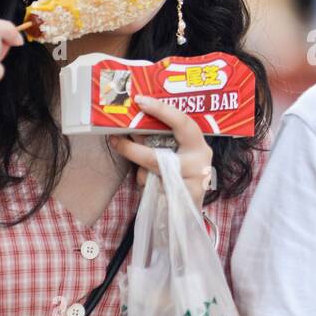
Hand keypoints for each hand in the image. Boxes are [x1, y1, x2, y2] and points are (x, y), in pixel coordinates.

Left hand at [109, 95, 213, 211]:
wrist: (189, 214)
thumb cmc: (181, 178)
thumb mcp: (173, 156)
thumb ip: (157, 142)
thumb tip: (133, 126)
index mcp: (198, 146)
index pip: (182, 123)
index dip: (162, 111)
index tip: (140, 100)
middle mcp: (199, 163)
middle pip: (155, 157)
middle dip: (132, 150)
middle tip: (115, 140)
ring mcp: (191, 184)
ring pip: (150, 176)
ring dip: (141, 174)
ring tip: (146, 177)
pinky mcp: (180, 201)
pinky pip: (151, 190)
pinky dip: (146, 188)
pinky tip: (155, 191)